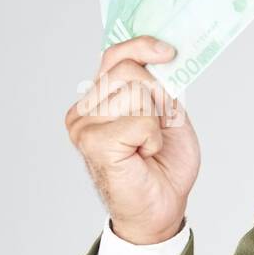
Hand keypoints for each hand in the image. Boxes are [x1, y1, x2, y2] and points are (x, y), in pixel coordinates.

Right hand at [64, 36, 200, 244]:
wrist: (161, 208)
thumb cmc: (164, 166)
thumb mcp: (169, 117)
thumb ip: (160, 88)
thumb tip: (162, 57)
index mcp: (102, 98)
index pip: (115, 56)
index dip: (142, 47)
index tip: (167, 50)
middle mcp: (86, 107)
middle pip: (128, 70)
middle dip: (157, 96)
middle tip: (159, 126)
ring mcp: (83, 123)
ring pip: (136, 93)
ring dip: (155, 122)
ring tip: (147, 146)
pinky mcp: (91, 140)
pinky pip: (138, 121)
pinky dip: (152, 138)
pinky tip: (143, 155)